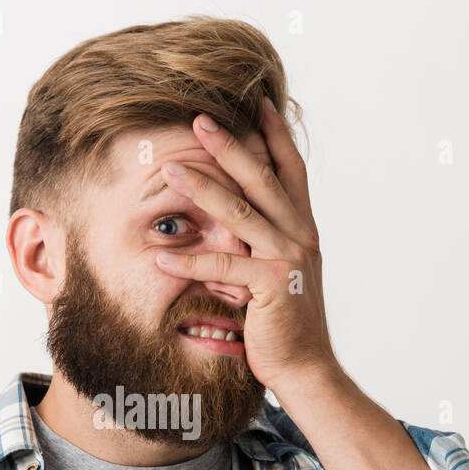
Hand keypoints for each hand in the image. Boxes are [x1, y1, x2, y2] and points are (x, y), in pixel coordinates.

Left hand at [154, 97, 337, 396]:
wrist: (305, 367)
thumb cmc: (284, 325)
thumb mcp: (275, 275)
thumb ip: (262, 243)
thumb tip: (234, 222)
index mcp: (302, 229)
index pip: (290, 170)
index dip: (275, 135)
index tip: (257, 102)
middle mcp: (300, 236)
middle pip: (263, 178)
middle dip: (230, 145)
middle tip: (199, 118)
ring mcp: (288, 259)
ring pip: (241, 213)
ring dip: (202, 188)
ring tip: (171, 167)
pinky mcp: (272, 287)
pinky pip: (225, 267)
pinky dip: (192, 263)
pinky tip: (162, 258)